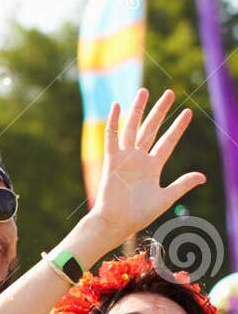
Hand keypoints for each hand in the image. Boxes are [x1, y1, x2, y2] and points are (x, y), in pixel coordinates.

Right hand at [90, 89, 205, 247]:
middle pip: (151, 129)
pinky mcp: (111, 160)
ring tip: (144, 92)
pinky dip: (113, 122)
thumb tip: (203, 176)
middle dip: (160, 111)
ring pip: (132, 128)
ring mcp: (125, 158)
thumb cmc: (139, 214)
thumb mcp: (166, 198)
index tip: (187, 113)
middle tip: (170, 93)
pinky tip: (117, 106)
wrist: (116, 221)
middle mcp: (139, 158)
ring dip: (138, 110)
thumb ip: (182, 184)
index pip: (168, 141)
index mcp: (153, 166)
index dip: (178, 127)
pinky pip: (112, 137)